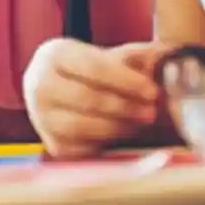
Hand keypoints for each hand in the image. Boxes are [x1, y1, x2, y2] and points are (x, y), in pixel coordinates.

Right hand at [23, 39, 163, 157]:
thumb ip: (138, 56)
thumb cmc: (92, 72)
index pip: (92, 66)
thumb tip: (166, 56)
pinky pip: (80, 149)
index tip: (152, 91)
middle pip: (86, 98)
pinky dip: (104, 144)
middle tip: (151, 112)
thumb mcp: (109, 56)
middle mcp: (38, 83)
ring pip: (80, 126)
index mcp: (53, 54)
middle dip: (124, 107)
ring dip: (116, 127)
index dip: (125, 80)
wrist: (62, 89)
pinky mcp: (51, 142)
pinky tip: (120, 133)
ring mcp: (40, 115)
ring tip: (138, 122)